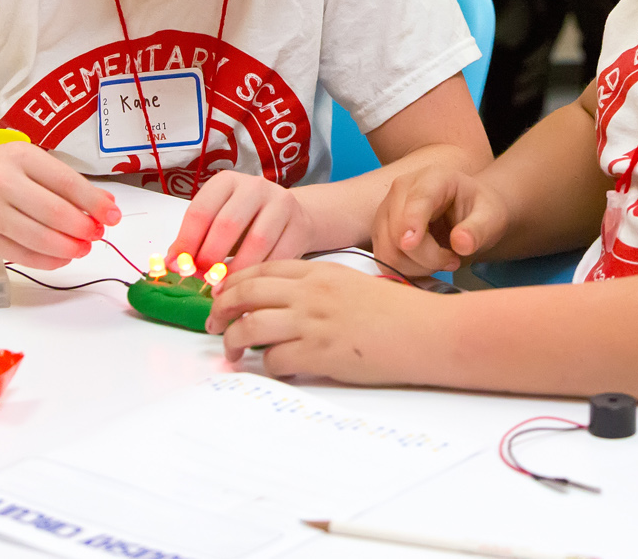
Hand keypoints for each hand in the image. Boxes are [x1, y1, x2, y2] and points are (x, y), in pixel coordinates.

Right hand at [0, 142, 120, 268]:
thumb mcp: (21, 159)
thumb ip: (59, 179)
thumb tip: (103, 203)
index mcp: (18, 157)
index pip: (67, 183)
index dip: (95, 203)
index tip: (112, 214)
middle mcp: (2, 184)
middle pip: (57, 214)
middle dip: (85, 228)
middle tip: (97, 233)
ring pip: (41, 239)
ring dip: (70, 248)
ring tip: (83, 247)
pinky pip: (23, 256)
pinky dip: (49, 260)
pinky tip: (61, 256)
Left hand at [167, 170, 317, 273]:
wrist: (291, 216)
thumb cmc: (246, 221)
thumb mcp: (216, 221)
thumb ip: (194, 240)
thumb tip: (170, 264)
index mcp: (226, 182)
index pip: (200, 211)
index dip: (186, 243)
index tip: (179, 267)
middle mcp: (255, 187)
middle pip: (227, 224)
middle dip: (210, 257)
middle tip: (202, 279)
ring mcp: (281, 204)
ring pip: (257, 241)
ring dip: (236, 270)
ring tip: (223, 288)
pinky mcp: (300, 225)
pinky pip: (280, 255)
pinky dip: (261, 274)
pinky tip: (249, 285)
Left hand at [206, 259, 437, 381]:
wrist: (424, 331)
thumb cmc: (394, 312)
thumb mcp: (350, 284)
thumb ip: (315, 289)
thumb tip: (280, 306)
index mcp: (318, 272)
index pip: (261, 269)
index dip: (233, 282)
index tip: (221, 294)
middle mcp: (310, 293)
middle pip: (245, 293)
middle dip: (220, 309)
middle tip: (212, 323)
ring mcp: (313, 323)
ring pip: (249, 327)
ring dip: (232, 342)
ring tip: (232, 352)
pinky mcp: (319, 353)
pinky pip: (273, 360)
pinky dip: (266, 367)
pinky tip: (274, 368)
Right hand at [372, 167, 509, 275]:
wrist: (468, 212)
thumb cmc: (479, 211)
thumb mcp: (491, 217)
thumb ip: (478, 229)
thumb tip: (461, 243)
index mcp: (432, 178)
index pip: (416, 200)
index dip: (411, 221)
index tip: (410, 243)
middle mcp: (402, 190)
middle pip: (398, 232)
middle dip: (426, 257)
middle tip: (453, 260)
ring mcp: (387, 210)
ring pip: (388, 251)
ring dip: (416, 266)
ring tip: (442, 260)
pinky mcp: (381, 231)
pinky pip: (384, 260)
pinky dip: (405, 270)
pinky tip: (425, 264)